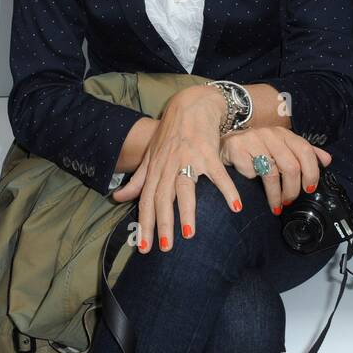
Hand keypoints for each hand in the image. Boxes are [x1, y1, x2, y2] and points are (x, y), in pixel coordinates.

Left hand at [113, 85, 239, 253]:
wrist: (191, 104)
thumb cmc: (170, 133)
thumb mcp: (151, 155)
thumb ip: (138, 180)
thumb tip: (117, 198)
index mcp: (155, 169)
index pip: (146, 200)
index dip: (144, 224)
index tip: (144, 248)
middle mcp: (169, 165)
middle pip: (163, 197)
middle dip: (162, 223)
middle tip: (165, 248)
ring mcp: (189, 158)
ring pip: (185, 187)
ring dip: (187, 210)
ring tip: (189, 234)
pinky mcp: (208, 151)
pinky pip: (218, 173)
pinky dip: (227, 189)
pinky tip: (235, 207)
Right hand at [219, 125, 330, 213]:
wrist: (226, 140)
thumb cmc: (257, 147)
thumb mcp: (282, 145)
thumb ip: (304, 152)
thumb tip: (327, 160)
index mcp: (284, 134)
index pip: (305, 151)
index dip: (311, 172)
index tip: (309, 189)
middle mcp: (270, 134)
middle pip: (291, 166)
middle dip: (293, 189)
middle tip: (289, 201)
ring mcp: (253, 140)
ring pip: (271, 173)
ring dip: (276, 195)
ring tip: (276, 205)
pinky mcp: (237, 149)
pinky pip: (250, 172)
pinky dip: (252, 181)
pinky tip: (252, 184)